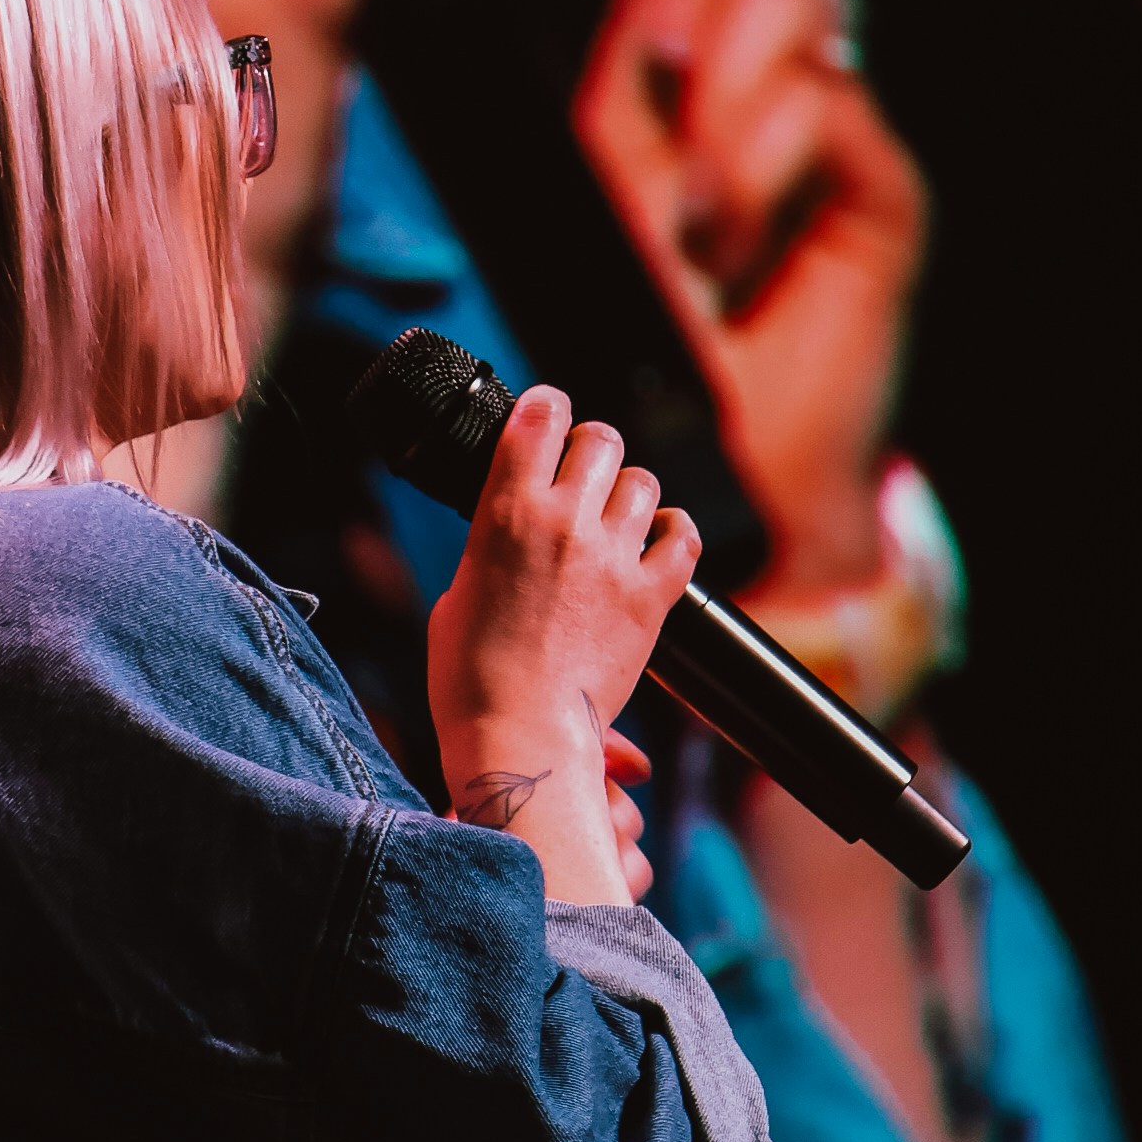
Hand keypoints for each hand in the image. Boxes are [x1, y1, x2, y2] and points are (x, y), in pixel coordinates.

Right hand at [427, 386, 699, 905]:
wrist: (518, 732)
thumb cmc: (469, 675)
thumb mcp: (457, 588)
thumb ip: (489, 542)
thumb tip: (507, 526)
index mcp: (506, 511)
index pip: (541, 414)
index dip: (546, 408)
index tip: (547, 417)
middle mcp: (566, 522)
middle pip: (600, 439)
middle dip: (589, 451)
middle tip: (581, 478)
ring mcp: (615, 558)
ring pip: (643, 483)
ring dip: (627, 495)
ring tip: (613, 523)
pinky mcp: (652, 598)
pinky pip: (683, 537)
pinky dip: (673, 534)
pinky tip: (655, 544)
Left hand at [573, 0, 925, 591]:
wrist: (701, 455)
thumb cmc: (641, 313)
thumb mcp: (608, 152)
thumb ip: (633, 30)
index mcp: (692, 35)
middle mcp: (775, 59)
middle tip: (668, 45)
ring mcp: (839, 123)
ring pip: (793, 16)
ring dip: (721, 113)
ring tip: (691, 222)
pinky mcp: (884, 195)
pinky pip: (829, 120)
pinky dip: (760, 176)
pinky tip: (731, 249)